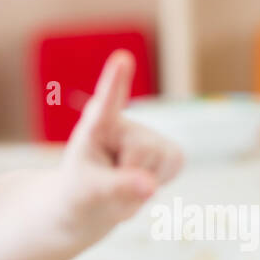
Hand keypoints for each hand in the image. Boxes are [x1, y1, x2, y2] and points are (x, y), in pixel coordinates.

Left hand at [57, 50, 183, 239]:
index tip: (122, 59)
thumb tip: (151, 187)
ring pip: (160, 159)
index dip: (115, 80)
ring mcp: (149, 133)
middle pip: (141, 149)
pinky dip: (162, 180)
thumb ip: (118, 187)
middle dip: (129, 175)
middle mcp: (124, 122)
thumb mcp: (91, 191)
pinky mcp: (169, 148)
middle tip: (112, 182)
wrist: (97, 200)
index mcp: (96, 125)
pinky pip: (175, 164)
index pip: (106, 101)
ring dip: (144, 182)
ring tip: (126, 179)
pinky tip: (144, 179)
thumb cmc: (84, 189)